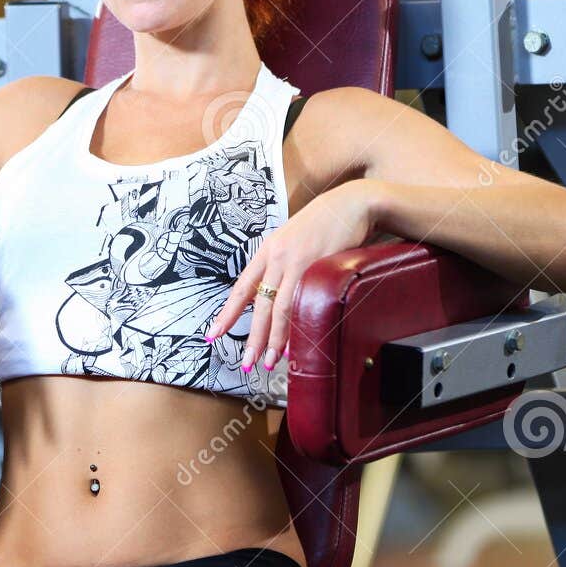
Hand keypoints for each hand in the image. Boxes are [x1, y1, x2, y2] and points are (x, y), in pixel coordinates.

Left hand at [204, 180, 384, 372]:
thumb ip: (283, 266)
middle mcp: (276, 256)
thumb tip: (278, 296)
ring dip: (273, 338)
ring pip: (278, 307)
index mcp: (268, 251)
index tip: (214, 334)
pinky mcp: (317, 265)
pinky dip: (296, 326)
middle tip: (247, 362)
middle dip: (252, 337)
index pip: (241, 288)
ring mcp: (296, 261)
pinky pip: (302, 302)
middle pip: (258, 304)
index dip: (227, 313)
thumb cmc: (326, 225)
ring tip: (270, 360)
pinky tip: (293, 342)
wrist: (351, 204)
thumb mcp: (295, 242)